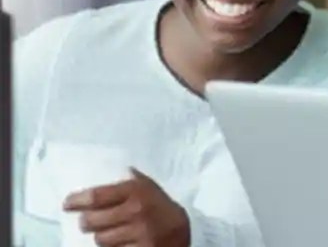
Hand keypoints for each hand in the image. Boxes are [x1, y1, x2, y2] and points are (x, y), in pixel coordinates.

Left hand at [63, 168, 190, 246]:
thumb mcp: (150, 189)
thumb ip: (131, 180)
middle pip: (91, 221)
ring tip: (111, 233)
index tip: (67, 204)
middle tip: (89, 222)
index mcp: (136, 191)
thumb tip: (109, 166)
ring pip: (100, 239)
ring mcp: (139, 233)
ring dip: (101, 238)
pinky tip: (122, 242)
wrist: (181, 234)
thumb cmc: (161, 208)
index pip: (96, 196)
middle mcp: (136, 211)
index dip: (77, 201)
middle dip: (87, 222)